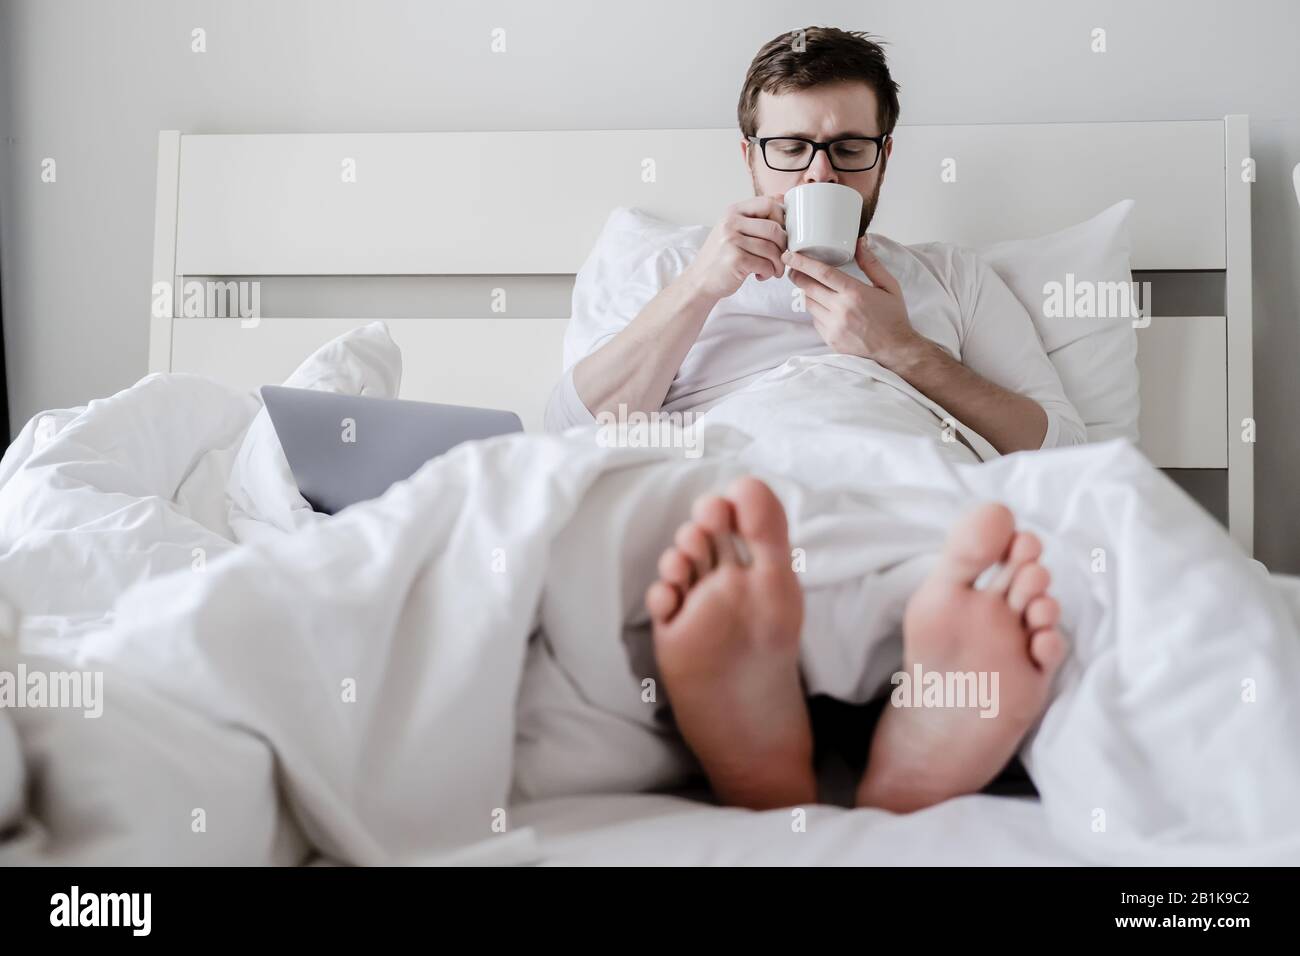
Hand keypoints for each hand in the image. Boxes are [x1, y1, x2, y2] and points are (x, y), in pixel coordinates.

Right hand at [683, 196, 787, 300]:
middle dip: (783, 246)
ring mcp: (731, 241)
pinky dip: (769, 272)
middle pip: (774, 229)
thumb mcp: (733, 230)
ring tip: (773, 270)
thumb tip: (782, 200)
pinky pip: (765, 264)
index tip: (781, 234)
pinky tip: (761, 275)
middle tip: (781, 257)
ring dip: (778, 264)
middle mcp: (731, 223)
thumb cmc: (722, 257)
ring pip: (772, 249)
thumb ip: (754, 218)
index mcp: (733, 212)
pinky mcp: (735, 260)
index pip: (768, 203)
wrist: (699, 281)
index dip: (782, 219)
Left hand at [784, 237, 922, 370]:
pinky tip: (826, 308)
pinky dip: (817, 312)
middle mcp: (841, 310)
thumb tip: (860, 242)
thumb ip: (872, 264)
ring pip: (809, 304)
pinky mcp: (830, 339)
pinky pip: (815, 320)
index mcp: (855, 293)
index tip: (789, 255)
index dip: (802, 262)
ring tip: (813, 288)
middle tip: (793, 269)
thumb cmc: (893, 316)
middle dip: (797, 276)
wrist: (895, 350)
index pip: (821, 273)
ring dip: (808, 294)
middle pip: (808, 287)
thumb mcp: (889, 286)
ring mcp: (833, 326)